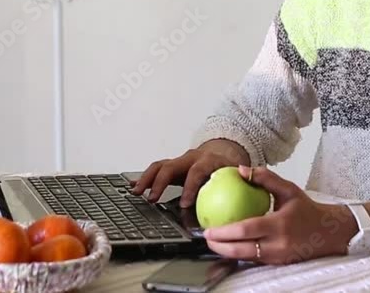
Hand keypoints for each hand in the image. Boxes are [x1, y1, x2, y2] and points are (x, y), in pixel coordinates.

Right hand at [129, 140, 248, 205]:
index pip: (197, 171)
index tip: (184, 204)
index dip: (190, 187)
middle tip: (152, 199)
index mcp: (208, 161)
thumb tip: (232, 217)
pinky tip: (133, 187)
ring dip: (146, 179)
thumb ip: (232, 193)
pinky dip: (144, 178)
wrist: (224, 152)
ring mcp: (180, 161)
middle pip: (171, 166)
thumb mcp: (236, 179)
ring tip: (136, 192)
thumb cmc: (230, 170)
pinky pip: (156, 170)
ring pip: (160, 166)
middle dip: (159, 183)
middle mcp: (191, 158)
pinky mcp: (172, 166)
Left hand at [202, 166, 357, 264]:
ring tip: (213, 243)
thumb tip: (240, 170)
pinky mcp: (279, 263)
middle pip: (243, 250)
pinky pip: (255, 261)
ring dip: (227, 253)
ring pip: (247, 259)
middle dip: (220, 247)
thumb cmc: (307, 209)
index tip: (209, 229)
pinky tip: (229, 248)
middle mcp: (278, 244)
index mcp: (280, 225)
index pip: (248, 230)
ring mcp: (279, 257)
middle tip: (206, 238)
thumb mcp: (289, 189)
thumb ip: (265, 178)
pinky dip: (240, 255)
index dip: (225, 232)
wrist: (330, 232)